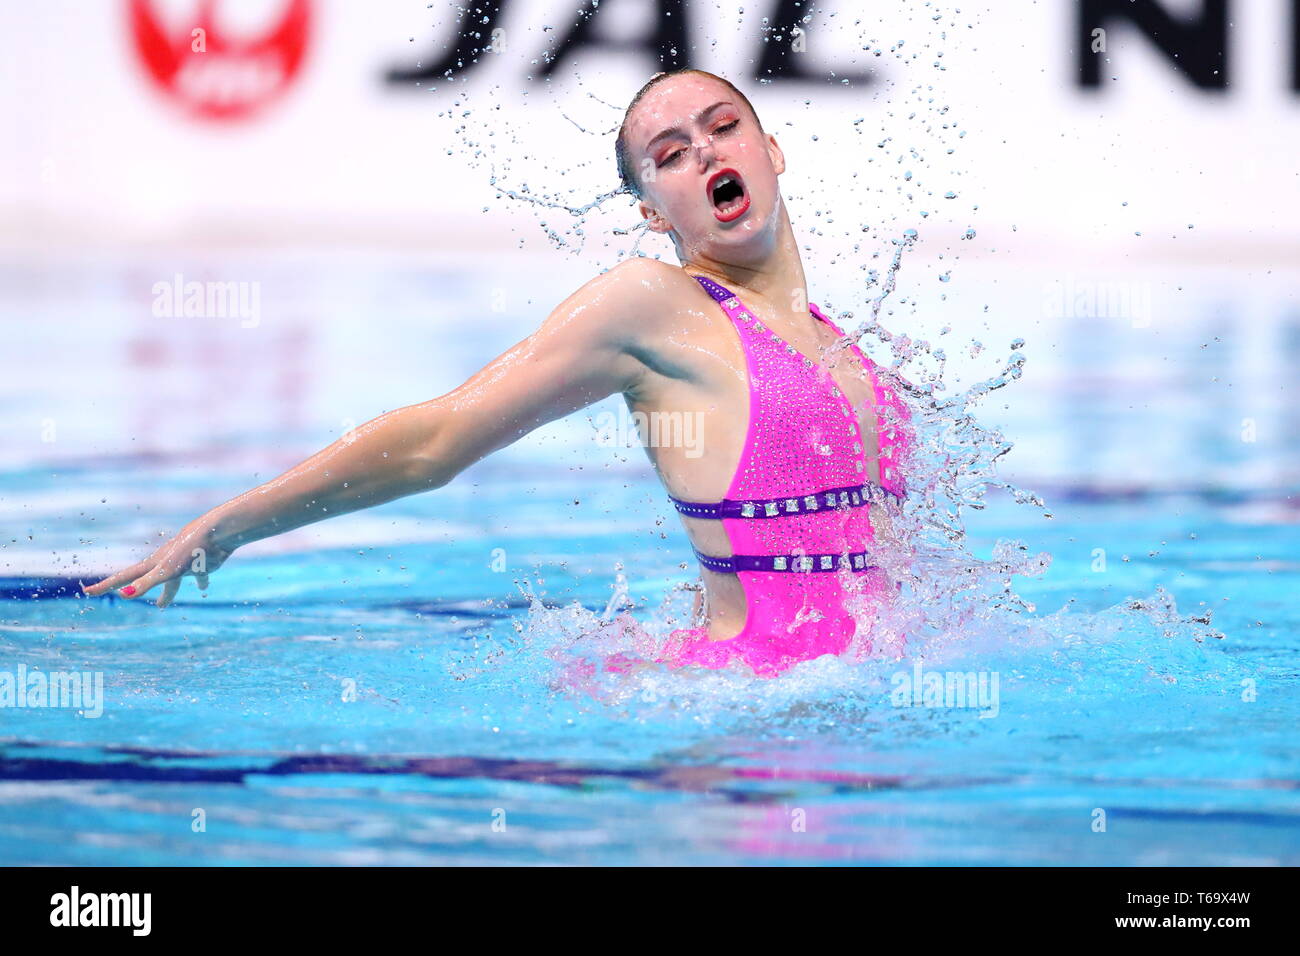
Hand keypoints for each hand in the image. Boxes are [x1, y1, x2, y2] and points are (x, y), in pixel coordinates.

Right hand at [82, 512, 236, 607]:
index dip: (106, 585)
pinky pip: (199, 576)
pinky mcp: (201, 565)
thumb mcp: (165, 570)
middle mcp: (166, 564)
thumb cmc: (189, 551)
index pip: (124, 578)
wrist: (216, 534)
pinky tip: (204, 588)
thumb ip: (147, 583)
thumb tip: (125, 595)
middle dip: (134, 589)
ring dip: (167, 592)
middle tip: (122, 597)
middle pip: (146, 580)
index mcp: (153, 565)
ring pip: (172, 581)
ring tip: (162, 605)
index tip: (88, 591)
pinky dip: (200, 582)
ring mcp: (184, 564)